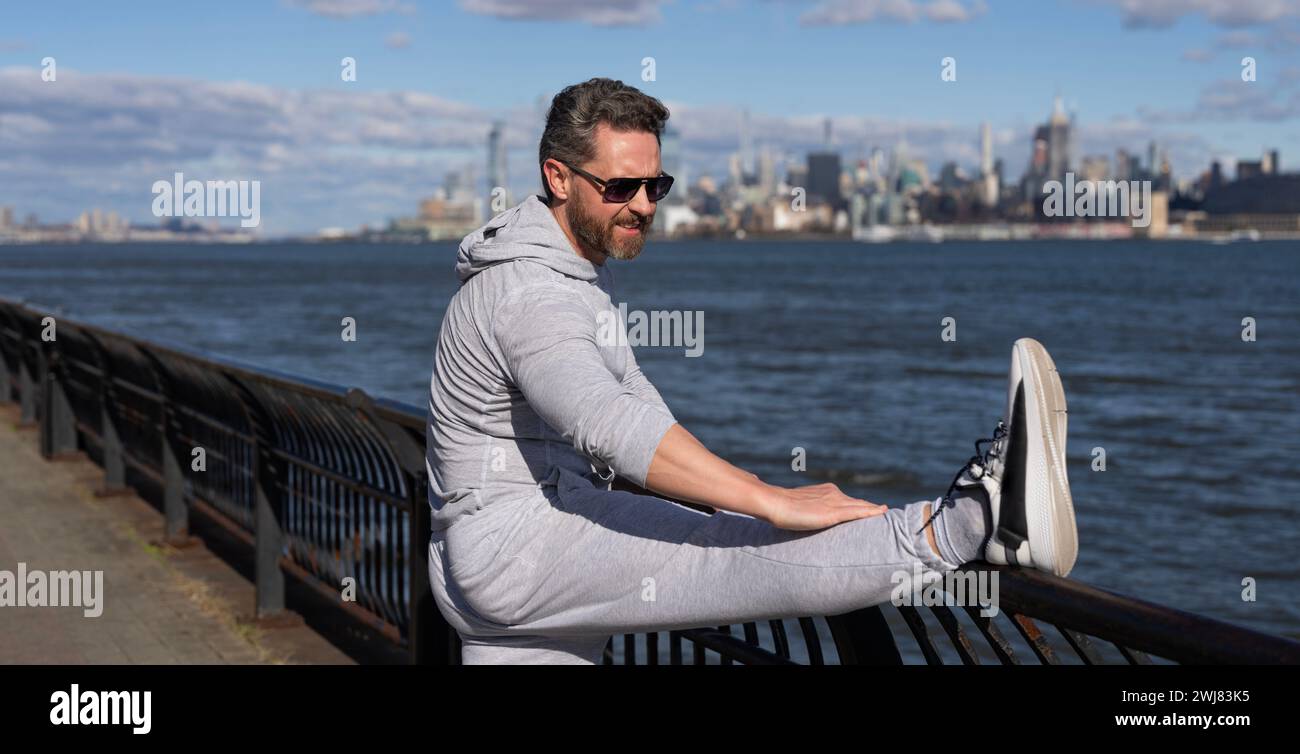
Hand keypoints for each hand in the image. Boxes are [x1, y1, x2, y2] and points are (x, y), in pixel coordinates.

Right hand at [760, 483, 888, 530]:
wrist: (775, 503)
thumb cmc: (781, 507)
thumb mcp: (799, 506)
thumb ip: (809, 510)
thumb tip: (805, 516)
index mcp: (826, 491)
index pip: (848, 501)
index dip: (861, 506)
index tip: (873, 510)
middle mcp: (834, 493)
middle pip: (859, 503)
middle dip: (871, 508)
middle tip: (885, 512)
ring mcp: (834, 502)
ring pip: (861, 507)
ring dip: (874, 511)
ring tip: (887, 513)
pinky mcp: (833, 513)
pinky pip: (857, 512)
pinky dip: (871, 512)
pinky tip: (882, 512)